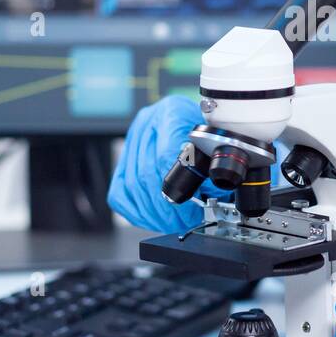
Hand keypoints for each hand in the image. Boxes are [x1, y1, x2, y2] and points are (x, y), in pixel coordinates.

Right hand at [107, 96, 220, 232]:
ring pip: (132, 185)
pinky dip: (135, 211)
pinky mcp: (122, 158)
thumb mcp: (214, 138)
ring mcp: (131, 141)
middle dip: (166, 207)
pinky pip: (120, 191)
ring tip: (172, 223)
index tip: (194, 203)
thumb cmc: (201, 127)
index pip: (165, 154)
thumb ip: (212, 159)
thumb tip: (215, 188)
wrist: (188, 117)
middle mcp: (147, 123)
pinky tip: (151, 219)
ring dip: (153, 213)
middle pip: (147, 174)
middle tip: (184, 220)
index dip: (178, 186)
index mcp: (171, 112)